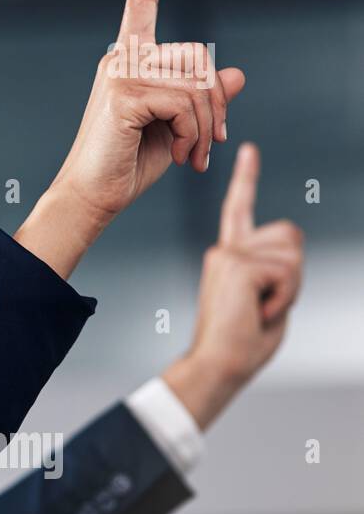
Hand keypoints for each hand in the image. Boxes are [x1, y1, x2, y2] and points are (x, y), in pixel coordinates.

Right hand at [50, 0, 246, 221]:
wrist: (94, 196)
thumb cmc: (129, 163)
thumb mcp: (178, 127)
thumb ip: (202, 98)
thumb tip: (235, 73)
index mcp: (129, 59)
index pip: (142, 1)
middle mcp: (121, 58)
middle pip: (199, 55)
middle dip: (216, 102)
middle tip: (212, 143)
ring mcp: (119, 73)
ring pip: (196, 81)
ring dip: (206, 126)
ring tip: (194, 156)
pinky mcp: (123, 95)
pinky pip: (184, 103)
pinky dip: (194, 134)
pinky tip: (182, 156)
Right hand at [164, 143, 303, 428]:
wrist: (218, 363)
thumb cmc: (241, 343)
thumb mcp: (266, 300)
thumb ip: (274, 272)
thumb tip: (288, 255)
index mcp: (229, 256)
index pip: (239, 209)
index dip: (246, 178)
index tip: (248, 151)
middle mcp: (224, 249)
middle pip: (290, 235)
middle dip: (295, 271)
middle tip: (269, 303)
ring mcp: (228, 254)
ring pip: (292, 254)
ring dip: (290, 288)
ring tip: (261, 309)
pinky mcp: (236, 264)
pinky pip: (286, 272)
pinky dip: (284, 298)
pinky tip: (259, 312)